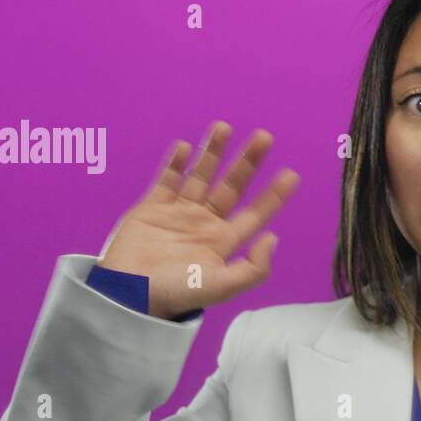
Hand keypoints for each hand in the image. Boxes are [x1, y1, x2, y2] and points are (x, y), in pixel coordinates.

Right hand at [97, 121, 299, 319]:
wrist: (128, 293)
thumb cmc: (176, 293)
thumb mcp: (222, 286)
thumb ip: (253, 268)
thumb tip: (273, 238)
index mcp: (222, 242)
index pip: (254, 214)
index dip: (273, 196)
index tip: (291, 175)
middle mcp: (204, 224)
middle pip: (231, 186)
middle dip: (248, 163)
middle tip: (265, 137)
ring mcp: (178, 213)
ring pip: (200, 176)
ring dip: (212, 152)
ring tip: (224, 127)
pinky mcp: (151, 208)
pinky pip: (166, 180)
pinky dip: (175, 164)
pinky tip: (185, 147)